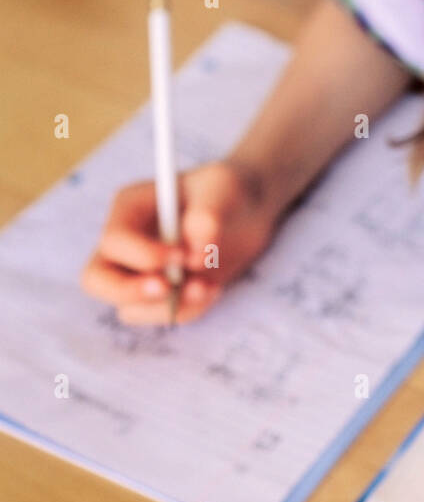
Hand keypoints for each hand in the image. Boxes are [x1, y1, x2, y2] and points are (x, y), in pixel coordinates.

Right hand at [80, 160, 278, 324]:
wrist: (247, 210)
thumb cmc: (227, 189)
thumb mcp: (223, 186)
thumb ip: (208, 212)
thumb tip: (195, 249)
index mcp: (130, 207)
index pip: (114, 240)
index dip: (142, 254)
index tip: (183, 255)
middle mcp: (125, 242)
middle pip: (97, 280)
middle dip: (129, 292)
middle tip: (168, 289)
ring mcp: (138, 272)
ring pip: (130, 307)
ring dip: (170, 305)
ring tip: (208, 286)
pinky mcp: (161, 293)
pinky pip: (162, 314)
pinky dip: (188, 309)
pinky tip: (213, 288)